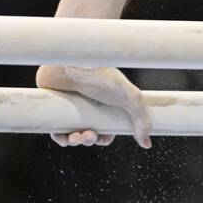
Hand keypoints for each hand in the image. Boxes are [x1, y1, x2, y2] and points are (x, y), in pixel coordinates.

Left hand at [35, 64, 151, 147]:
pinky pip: (55, 128)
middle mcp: (87, 104)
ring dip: (75, 141)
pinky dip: (60, 137)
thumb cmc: (101, 73)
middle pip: (88, 132)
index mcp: (105, 102)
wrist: (74, 59)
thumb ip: (140, 118)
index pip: (105, 127)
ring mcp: (70, 105)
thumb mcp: (127, 96)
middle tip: (90, 136)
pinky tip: (64, 138)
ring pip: (71, 133)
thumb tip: (147, 144)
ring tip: (77, 137)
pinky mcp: (54, 105)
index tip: (105, 138)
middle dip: (89, 140)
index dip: (105, 138)